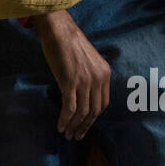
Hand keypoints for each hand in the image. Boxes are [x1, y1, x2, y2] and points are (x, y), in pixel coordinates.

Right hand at [34, 9, 110, 139]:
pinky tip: (60, 126)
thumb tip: (80, 94)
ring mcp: (84, 81)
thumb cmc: (69, 42)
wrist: (59, 29)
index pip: (103, 103)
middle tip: (76, 136)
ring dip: (74, 126)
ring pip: (82, 112)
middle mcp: (98, 79)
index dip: (94, 118)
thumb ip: (89, 76)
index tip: (85, 125)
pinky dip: (65, 119)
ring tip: (67, 134)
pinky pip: (69, 107)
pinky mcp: (70, 82)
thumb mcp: (87, 60)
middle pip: (94, 111)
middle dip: (85, 126)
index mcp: (105, 74)